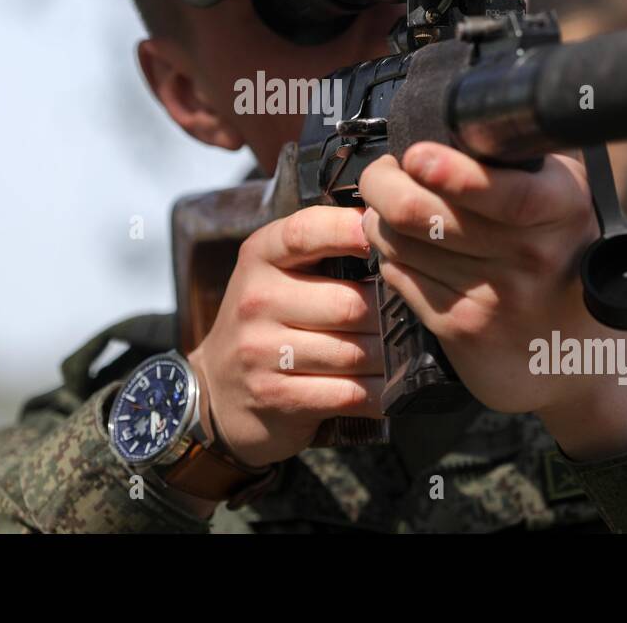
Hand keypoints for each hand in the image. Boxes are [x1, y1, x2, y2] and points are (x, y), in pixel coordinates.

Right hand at [188, 206, 383, 468]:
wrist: (218, 390)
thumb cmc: (267, 320)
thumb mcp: (276, 272)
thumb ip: (321, 247)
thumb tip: (388, 231)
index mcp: (260, 258)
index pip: (304, 232)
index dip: (348, 230)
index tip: (382, 236)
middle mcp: (256, 301)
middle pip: (347, 304)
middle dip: (387, 315)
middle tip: (408, 319)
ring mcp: (261, 352)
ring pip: (353, 353)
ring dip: (386, 357)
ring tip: (399, 353)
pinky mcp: (276, 396)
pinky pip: (347, 393)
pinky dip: (376, 393)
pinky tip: (384, 387)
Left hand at [358, 142, 626, 459]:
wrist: (580, 350)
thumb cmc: (562, 255)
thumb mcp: (561, 196)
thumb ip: (512, 165)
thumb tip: (438, 133)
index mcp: (562, 208)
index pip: (508, 195)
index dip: (454, 174)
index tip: (418, 157)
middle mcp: (533, 256)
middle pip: (422, 213)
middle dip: (382, 182)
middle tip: (384, 173)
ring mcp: (496, 299)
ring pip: (398, 242)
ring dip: (382, 220)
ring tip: (397, 213)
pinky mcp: (463, 330)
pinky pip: (399, 276)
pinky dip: (392, 257)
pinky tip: (412, 252)